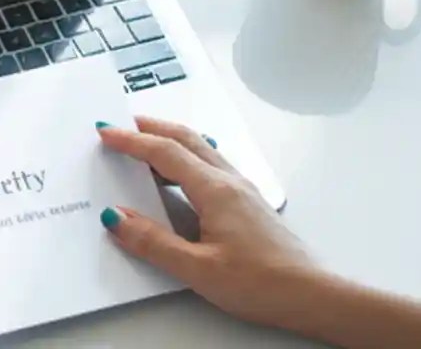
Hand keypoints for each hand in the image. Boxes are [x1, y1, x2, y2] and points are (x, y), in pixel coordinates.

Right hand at [97, 117, 321, 328]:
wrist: (314, 295)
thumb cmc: (263, 283)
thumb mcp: (197, 268)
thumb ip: (153, 242)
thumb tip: (116, 218)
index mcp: (215, 190)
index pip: (164, 153)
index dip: (131, 140)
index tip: (106, 132)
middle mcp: (230, 182)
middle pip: (187, 139)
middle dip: (151, 127)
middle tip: (123, 124)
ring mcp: (243, 191)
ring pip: (202, 150)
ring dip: (170, 140)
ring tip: (145, 143)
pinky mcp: (249, 204)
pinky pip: (212, 166)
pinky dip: (187, 158)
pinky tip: (181, 174)